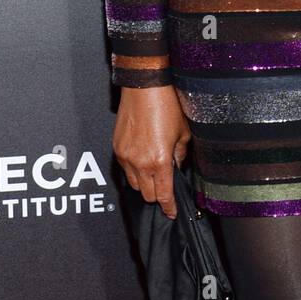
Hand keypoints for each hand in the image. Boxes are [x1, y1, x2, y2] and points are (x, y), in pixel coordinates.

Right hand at [113, 86, 190, 219]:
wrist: (145, 87)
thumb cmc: (167, 105)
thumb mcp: (183, 132)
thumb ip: (180, 155)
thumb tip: (177, 167)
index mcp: (159, 160)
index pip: (163, 194)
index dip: (169, 207)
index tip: (172, 213)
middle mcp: (139, 162)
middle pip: (147, 195)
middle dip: (158, 194)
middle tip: (167, 185)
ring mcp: (125, 156)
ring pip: (134, 184)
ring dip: (145, 183)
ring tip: (155, 170)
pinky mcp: (117, 148)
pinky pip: (125, 169)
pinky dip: (135, 170)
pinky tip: (144, 158)